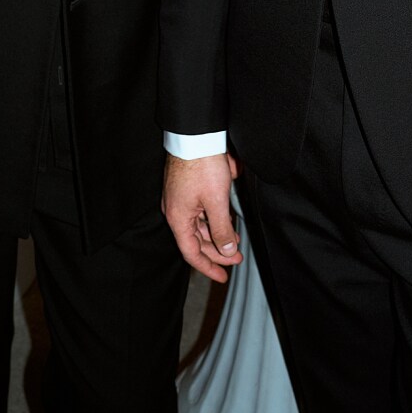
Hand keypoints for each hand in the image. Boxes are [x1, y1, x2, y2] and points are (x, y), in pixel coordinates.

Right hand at [162, 151, 242, 283]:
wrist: (196, 136)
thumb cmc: (202, 164)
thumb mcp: (216, 201)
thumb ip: (221, 229)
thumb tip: (227, 250)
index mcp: (178, 218)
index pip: (191, 253)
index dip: (208, 267)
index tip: (222, 276)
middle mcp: (176, 211)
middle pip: (196, 241)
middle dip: (217, 251)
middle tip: (236, 258)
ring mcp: (180, 200)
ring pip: (199, 226)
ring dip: (217, 236)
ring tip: (235, 242)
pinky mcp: (187, 189)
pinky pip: (200, 212)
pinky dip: (213, 220)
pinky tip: (227, 220)